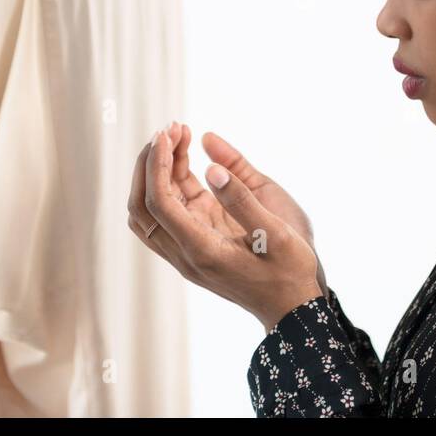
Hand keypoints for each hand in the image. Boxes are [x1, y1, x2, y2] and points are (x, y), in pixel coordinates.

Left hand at [128, 124, 324, 330]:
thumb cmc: (289, 271)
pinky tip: (187, 156)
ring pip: (151, 207)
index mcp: (203, 251)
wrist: (292, 307)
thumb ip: (242, 200)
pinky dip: (170, 181)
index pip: (160, 203)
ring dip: (157, 170)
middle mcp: (186, 253)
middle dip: (150, 162)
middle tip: (172, 128)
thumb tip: (211, 168)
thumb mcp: (275, 233)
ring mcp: (187, 250)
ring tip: (180, 135)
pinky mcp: (195, 243)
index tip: (167, 133)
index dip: (156, 165)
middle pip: (143, 205)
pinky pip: (169, 210)